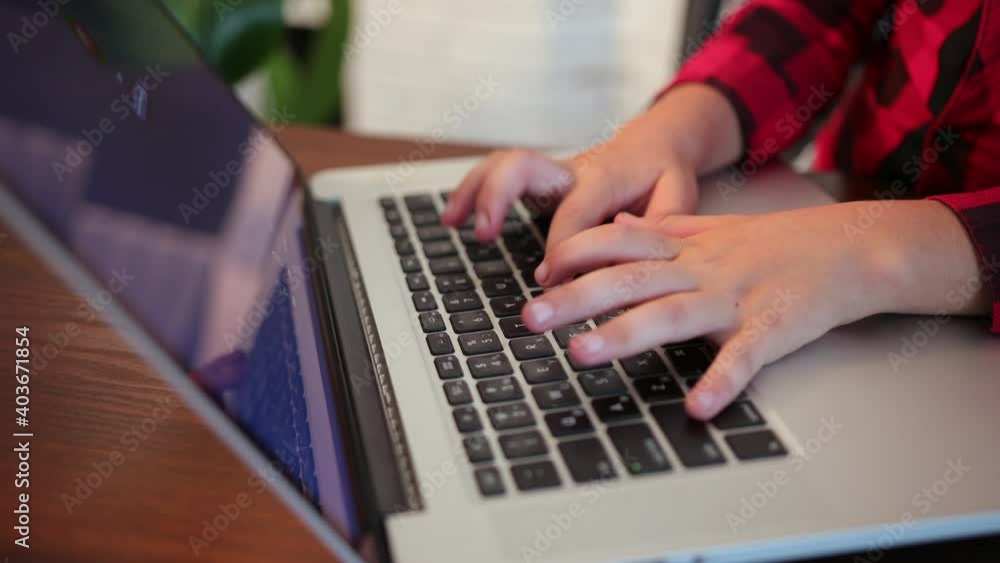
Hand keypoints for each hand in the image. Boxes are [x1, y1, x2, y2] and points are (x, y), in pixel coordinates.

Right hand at [441, 143, 699, 251]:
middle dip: (498, 196)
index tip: (552, 281)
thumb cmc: (666, 172)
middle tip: (484, 234)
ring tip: (452, 221)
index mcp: (605, 176)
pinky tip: (454, 218)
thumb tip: (628, 241)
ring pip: (504, 164)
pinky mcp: (540, 178)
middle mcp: (572, 169)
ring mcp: (551, 172)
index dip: (561, 249)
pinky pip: (499, 174)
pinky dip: (472, 191)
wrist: (657, 141)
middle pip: (523, 166)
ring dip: (474, 190)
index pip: (574, 214)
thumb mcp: (680, 194)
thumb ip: (661, 220)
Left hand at [520, 200, 984, 419]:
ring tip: (581, 354)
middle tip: (530, 317)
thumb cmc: (779, 243)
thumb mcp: (716, 228)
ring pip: (672, 314)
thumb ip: (666, 228)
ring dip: (625, 334)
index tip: (538, 271)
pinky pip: (743, 358)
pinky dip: (721, 381)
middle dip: (576, 297)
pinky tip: (697, 408)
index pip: (620, 241)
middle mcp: (702, 269)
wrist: (851, 248)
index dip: (577, 254)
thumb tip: (619, 226)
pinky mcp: (773, 329)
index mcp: (686, 246)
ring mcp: (736, 298)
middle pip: (630, 278)